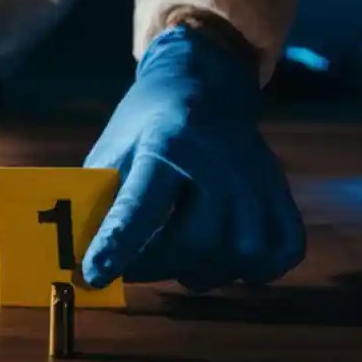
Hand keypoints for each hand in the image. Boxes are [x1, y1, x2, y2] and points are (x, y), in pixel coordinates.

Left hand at [81, 25, 304, 291]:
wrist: (206, 86)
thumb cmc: (147, 125)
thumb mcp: (113, 149)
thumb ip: (98, 201)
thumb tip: (80, 261)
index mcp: (167, 143)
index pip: (142, 205)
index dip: (117, 245)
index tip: (94, 276)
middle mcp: (219, 161)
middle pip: (196, 240)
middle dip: (155, 266)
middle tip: (130, 268)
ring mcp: (256, 178)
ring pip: (239, 255)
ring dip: (200, 271)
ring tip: (174, 259)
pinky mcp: (280, 193)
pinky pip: (281, 252)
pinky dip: (254, 270)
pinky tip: (223, 258)